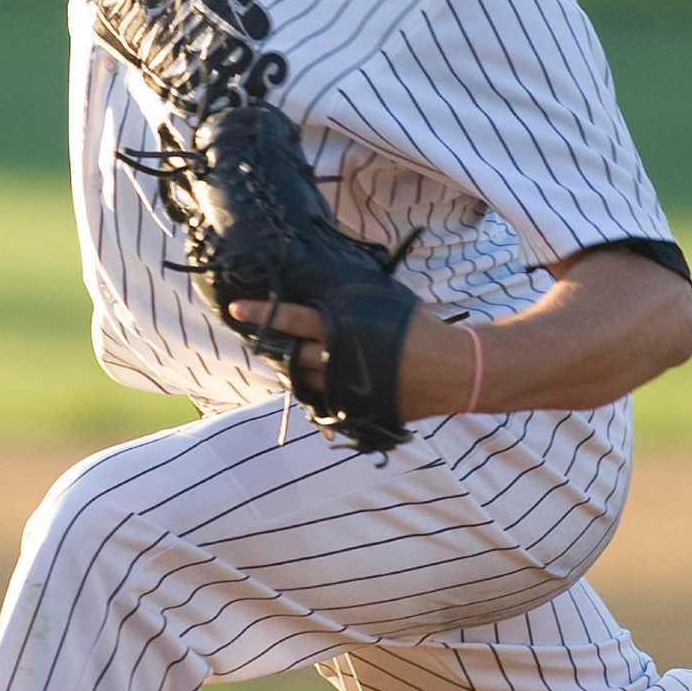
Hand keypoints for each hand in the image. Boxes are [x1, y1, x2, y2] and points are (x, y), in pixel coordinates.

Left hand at [228, 298, 469, 422]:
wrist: (454, 369)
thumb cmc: (421, 329)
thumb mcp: (387, 302)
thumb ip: (355, 298)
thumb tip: (329, 282)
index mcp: (345, 327)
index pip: (293, 318)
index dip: (264, 313)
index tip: (237, 309)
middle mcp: (339, 358)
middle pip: (290, 354)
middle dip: (274, 347)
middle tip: (261, 338)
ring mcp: (345, 387)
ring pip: (303, 381)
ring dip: (293, 370)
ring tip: (288, 359)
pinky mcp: (355, 409)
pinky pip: (323, 402)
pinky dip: (315, 392)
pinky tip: (314, 383)